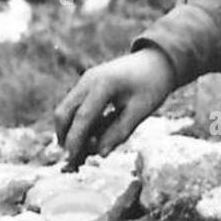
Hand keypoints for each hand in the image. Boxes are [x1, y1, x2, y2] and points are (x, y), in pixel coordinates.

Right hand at [53, 47, 175, 166]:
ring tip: (89, 144)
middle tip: (73, 156)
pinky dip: (77, 120)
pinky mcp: (87, 82)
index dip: (75, 140)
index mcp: (104, 85)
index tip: (70, 159)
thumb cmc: (153, 85)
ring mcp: (85, 79)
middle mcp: (88, 80)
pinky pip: (74, 104)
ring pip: (65, 108)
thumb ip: (120, 131)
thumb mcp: (141, 110)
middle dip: (64, 135)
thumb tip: (100, 153)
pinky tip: (94, 131)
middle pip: (63, 112)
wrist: (157, 61)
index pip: (82, 117)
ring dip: (70, 128)